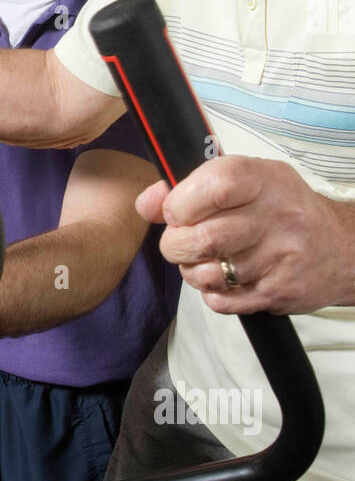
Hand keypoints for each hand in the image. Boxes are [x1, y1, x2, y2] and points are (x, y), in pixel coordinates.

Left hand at [135, 155, 351, 314]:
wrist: (341, 248)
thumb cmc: (284, 210)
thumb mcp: (246, 182)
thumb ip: (191, 187)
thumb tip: (145, 204)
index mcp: (265, 180)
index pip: (215, 185)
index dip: (181, 202)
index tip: (175, 211)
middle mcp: (277, 217)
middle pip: (203, 238)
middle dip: (176, 245)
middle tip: (181, 243)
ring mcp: (280, 257)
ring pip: (208, 273)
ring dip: (193, 271)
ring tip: (206, 261)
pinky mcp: (279, 293)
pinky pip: (222, 301)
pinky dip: (212, 293)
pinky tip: (226, 280)